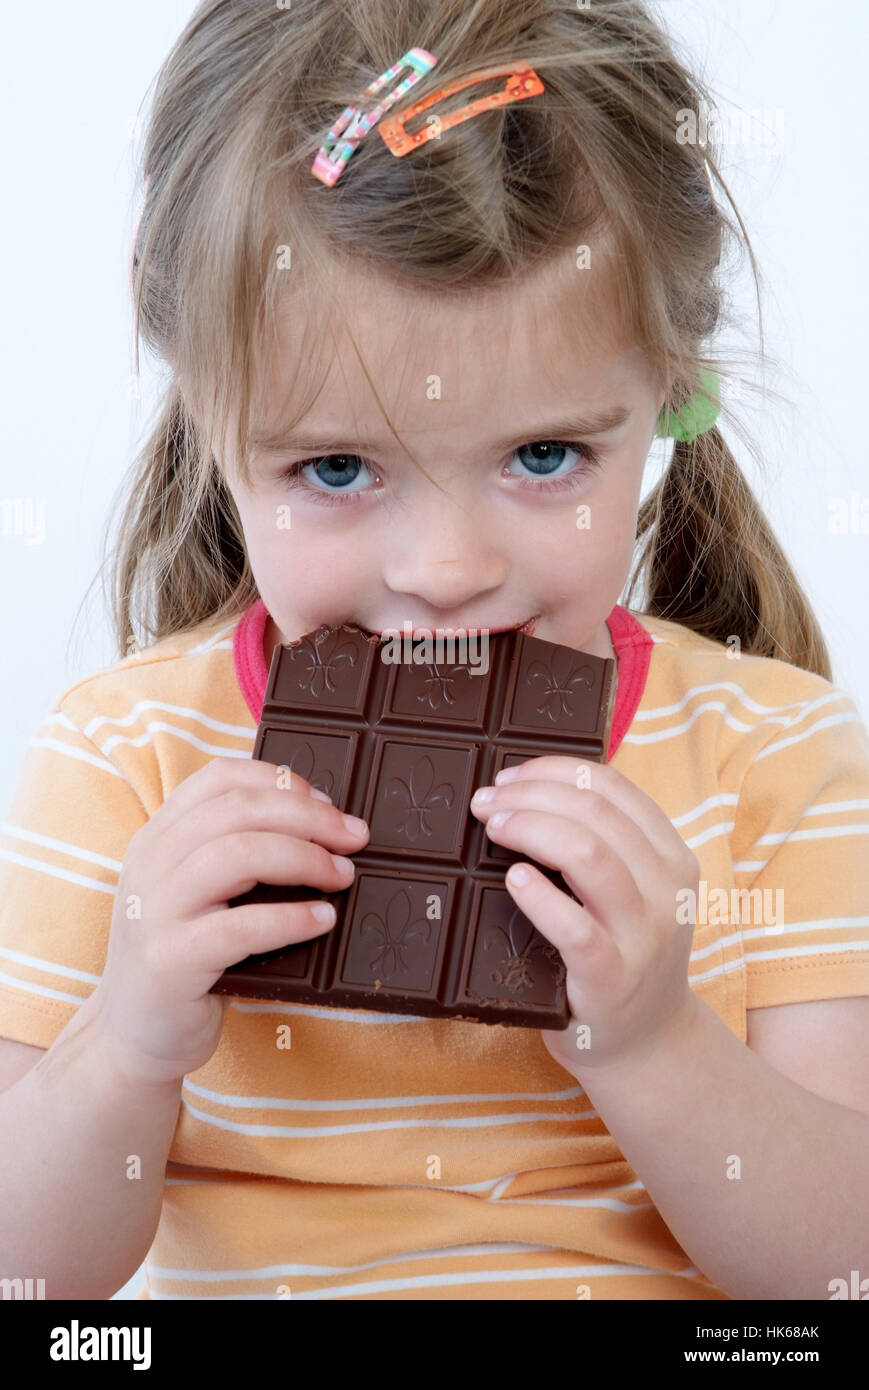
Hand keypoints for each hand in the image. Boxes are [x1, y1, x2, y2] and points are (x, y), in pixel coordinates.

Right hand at [92, 756, 368, 1086]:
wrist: (134, 1036)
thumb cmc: (184, 958)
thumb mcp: (196, 893)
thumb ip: (234, 853)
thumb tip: (322, 823)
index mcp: (158, 837)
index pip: (220, 778)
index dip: (280, 781)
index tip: (326, 801)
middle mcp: (150, 863)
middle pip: (238, 809)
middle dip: (309, 817)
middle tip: (355, 837)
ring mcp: (156, 911)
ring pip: (236, 854)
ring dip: (304, 858)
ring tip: (342, 875)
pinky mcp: (170, 961)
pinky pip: (241, 926)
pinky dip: (291, 918)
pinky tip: (322, 919)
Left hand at [470, 757, 698, 1075]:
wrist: (646, 1044)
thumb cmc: (623, 953)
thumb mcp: (635, 890)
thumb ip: (604, 843)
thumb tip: (528, 787)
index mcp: (672, 856)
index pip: (615, 788)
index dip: (555, 770)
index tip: (511, 774)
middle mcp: (668, 890)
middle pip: (597, 814)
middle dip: (532, 794)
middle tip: (487, 801)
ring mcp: (643, 936)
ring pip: (591, 856)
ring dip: (532, 829)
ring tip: (493, 827)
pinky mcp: (612, 979)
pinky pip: (575, 928)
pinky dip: (539, 897)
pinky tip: (512, 879)